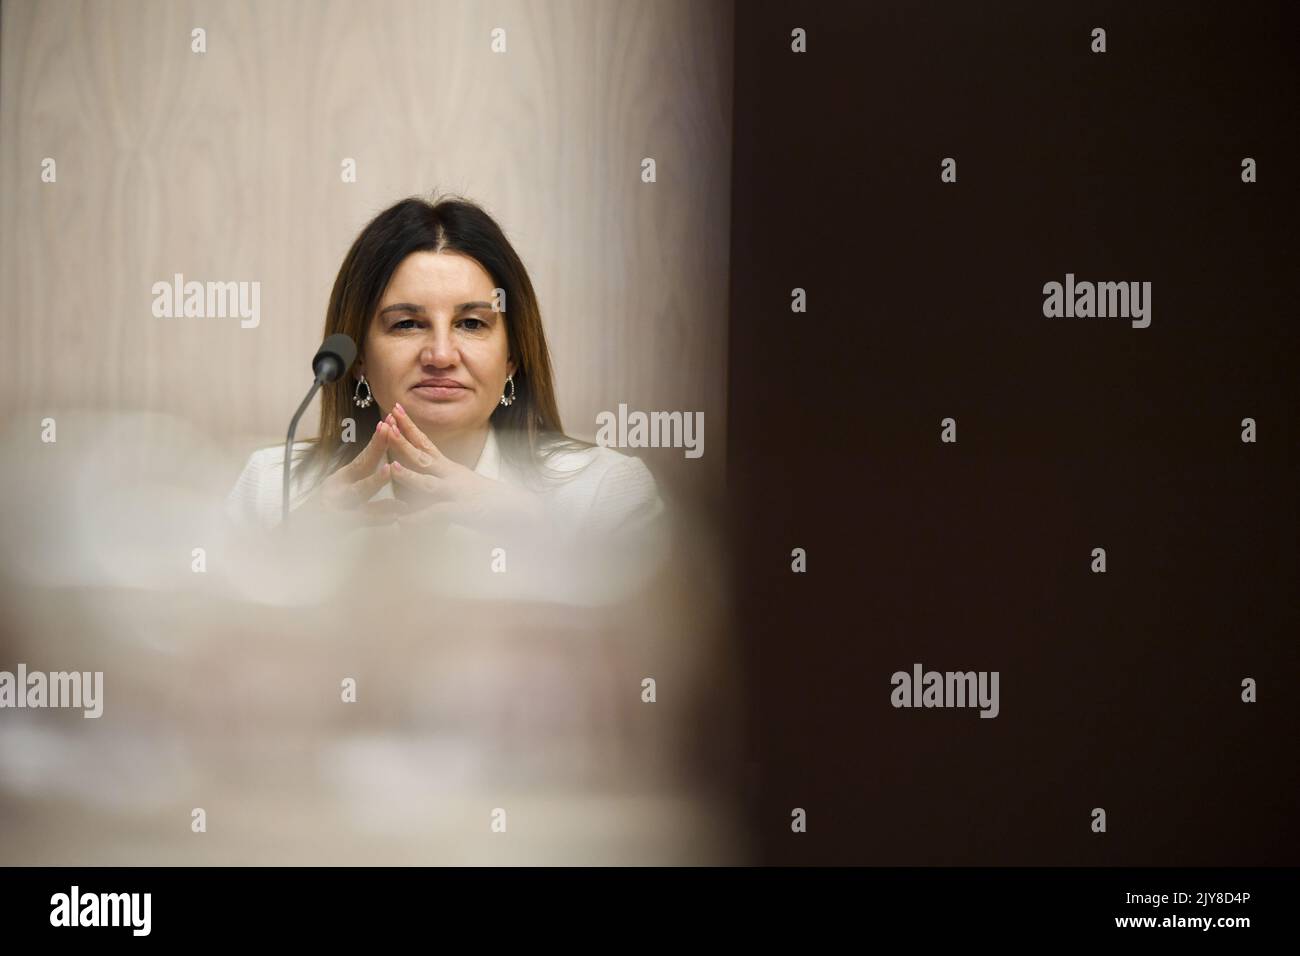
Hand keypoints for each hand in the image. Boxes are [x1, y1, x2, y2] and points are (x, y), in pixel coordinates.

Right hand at [296, 419, 410, 526]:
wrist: (300, 538)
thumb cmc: (330, 515)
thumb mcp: (345, 495)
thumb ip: (366, 483)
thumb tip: (392, 467)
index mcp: (342, 479)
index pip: (363, 457)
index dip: (377, 441)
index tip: (389, 422)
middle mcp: (338, 488)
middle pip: (360, 466)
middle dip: (376, 447)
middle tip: (390, 430)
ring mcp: (337, 505)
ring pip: (358, 491)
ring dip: (374, 480)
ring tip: (390, 469)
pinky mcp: (337, 525)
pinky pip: (360, 519)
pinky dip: (378, 517)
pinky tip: (394, 516)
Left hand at [381, 403, 545, 534]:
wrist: (521, 511)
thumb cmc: (491, 501)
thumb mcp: (463, 486)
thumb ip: (442, 482)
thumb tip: (420, 482)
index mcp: (451, 469)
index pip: (426, 442)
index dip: (409, 426)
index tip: (393, 409)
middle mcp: (453, 476)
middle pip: (423, 455)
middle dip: (402, 440)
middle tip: (384, 425)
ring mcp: (457, 493)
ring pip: (429, 484)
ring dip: (409, 476)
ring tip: (391, 467)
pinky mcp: (463, 512)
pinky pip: (438, 515)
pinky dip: (419, 519)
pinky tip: (402, 521)